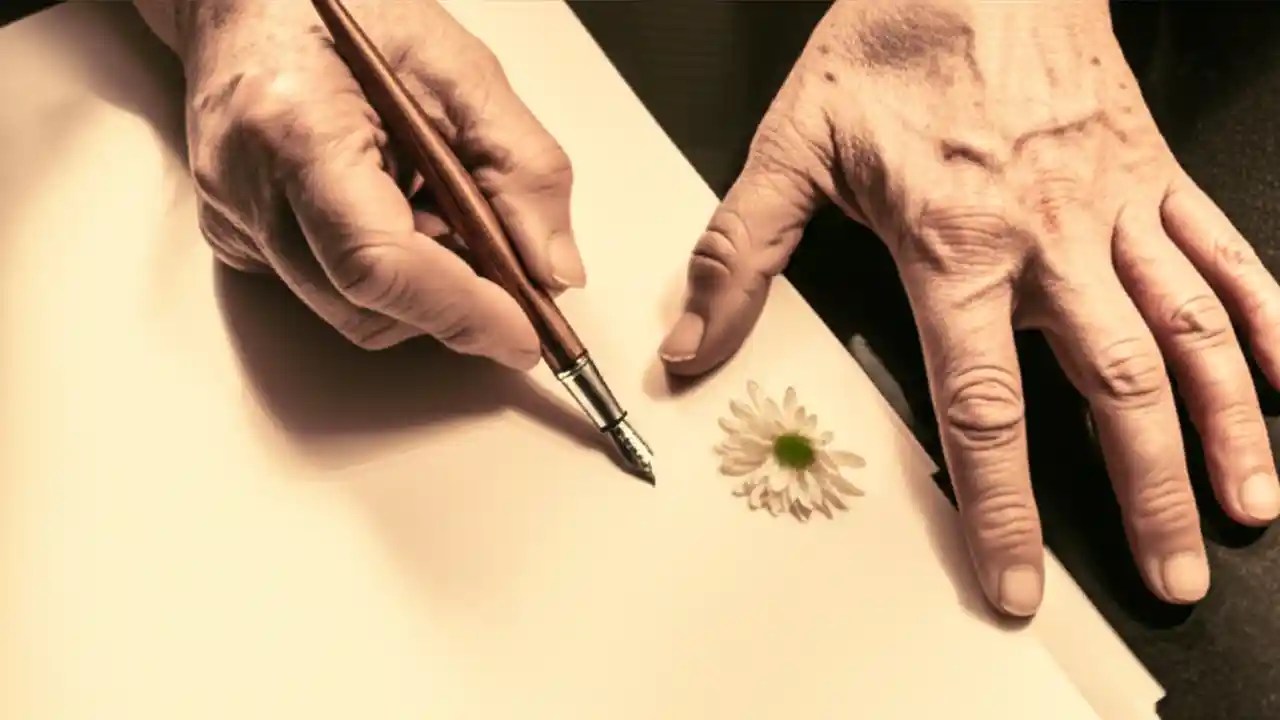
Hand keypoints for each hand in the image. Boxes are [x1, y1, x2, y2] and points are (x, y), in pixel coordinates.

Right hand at [169, 0, 583, 366]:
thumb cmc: (347, 10)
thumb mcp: (460, 68)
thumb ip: (522, 167)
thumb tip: (555, 271)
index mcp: (297, 126)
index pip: (379, 261)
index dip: (461, 311)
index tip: (525, 332)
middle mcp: (247, 186)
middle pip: (367, 305)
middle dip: (454, 307)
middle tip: (508, 273)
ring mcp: (234, 221)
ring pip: (351, 313)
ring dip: (424, 292)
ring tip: (444, 216)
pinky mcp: (237, 241)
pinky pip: (328, 293)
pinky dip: (387, 277)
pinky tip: (399, 215)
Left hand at [660, 0, 1279, 614]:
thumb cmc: (891, 43)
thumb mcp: (791, 145)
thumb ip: (740, 253)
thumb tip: (690, 346)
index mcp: (955, 247)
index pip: (981, 407)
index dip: (999, 508)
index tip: (1015, 581)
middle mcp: (1049, 239)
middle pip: (1111, 390)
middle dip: (1147, 494)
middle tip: (1171, 576)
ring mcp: (1115, 205)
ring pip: (1188, 331)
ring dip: (1227, 425)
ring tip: (1248, 505)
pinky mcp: (1154, 172)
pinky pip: (1224, 250)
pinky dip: (1267, 314)